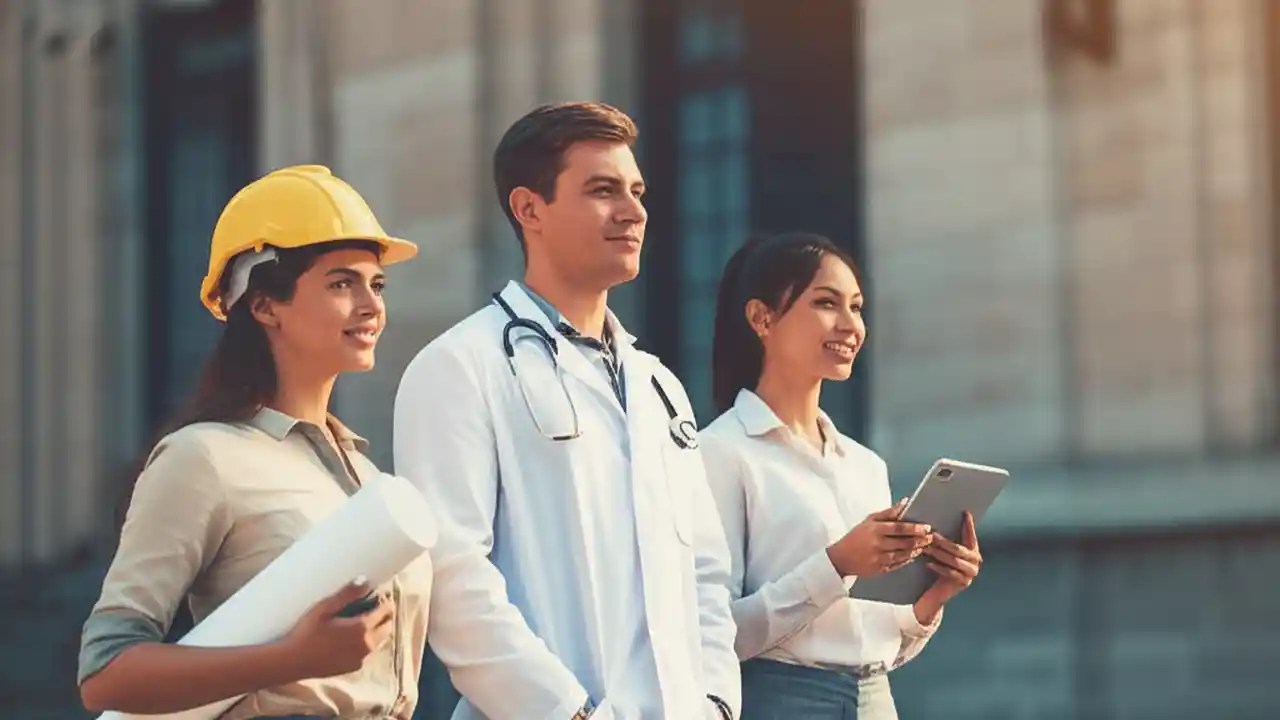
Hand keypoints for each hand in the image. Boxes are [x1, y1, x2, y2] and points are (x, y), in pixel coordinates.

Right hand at [278, 577, 394, 678]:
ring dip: (377, 629)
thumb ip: (347, 594)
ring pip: (380, 640)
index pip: (386, 611)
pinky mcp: (354, 667)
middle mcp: (367, 645)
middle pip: (388, 627)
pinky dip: (367, 643)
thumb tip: (366, 580)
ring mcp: (362, 658)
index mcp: (362, 628)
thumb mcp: (324, 608)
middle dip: (385, 616)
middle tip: (372, 606)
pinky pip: (368, 652)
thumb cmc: (306, 632)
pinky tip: (351, 638)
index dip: (385, 601)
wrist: (292, 662)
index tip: (379, 595)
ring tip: (362, 620)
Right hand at [827, 499, 933, 577]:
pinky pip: (897, 565)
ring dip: (915, 551)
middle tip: (930, 538)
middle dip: (919, 540)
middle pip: (903, 542)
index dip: (914, 528)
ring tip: (924, 547)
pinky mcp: (879, 569)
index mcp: (875, 530)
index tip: (926, 527)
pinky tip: (913, 556)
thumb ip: (888, 513)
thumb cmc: (857, 536)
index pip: (898, 528)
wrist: (841, 558)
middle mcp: (877, 544)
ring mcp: (878, 558)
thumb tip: (906, 502)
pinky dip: (906, 560)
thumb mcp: (869, 521)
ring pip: (902, 555)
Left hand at [919, 511, 982, 609]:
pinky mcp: (964, 583)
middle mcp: (976, 561)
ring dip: (939, 553)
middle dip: (943, 541)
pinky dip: (938, 568)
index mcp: (973, 551)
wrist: (936, 593)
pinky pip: (950, 573)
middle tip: (931, 534)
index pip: (971, 536)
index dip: (968, 525)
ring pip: (954, 560)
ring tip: (926, 547)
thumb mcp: (943, 552)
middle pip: (958, 549)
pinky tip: (928, 564)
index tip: (965, 512)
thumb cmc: (938, 568)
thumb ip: (945, 541)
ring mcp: (971, 573)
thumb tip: (936, 522)